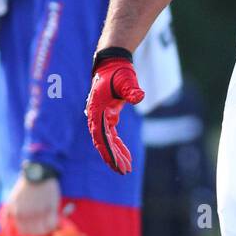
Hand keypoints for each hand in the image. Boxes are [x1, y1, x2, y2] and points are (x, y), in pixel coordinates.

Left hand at [3, 174, 60, 235]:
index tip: (34, 228)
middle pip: (32, 232)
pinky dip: (54, 225)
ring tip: (50, 225)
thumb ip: (8, 213)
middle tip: (43, 227)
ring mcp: (39, 212)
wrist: (37, 173)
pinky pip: (52, 223)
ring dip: (46, 230)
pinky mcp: (50, 208)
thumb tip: (3, 226)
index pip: (23, 230)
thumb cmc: (25, 186)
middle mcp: (27, 214)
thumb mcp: (12, 199)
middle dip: (38, 231)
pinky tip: (56, 222)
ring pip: (42, 230)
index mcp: (17, 212)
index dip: (29, 231)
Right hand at [85, 53, 143, 172]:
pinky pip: (111, 136)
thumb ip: (131, 90)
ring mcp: (101, 117)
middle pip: (103, 143)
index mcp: (96, 111)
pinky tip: (126, 156)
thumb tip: (139, 96)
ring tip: (127, 169)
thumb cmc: (118, 72)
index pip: (101, 137)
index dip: (108, 152)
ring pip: (107, 141)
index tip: (117, 165)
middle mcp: (95, 117)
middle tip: (124, 171)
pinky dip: (118, 146)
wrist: (113, 63)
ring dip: (116, 154)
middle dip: (113, 158)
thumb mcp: (126, 80)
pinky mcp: (108, 116)